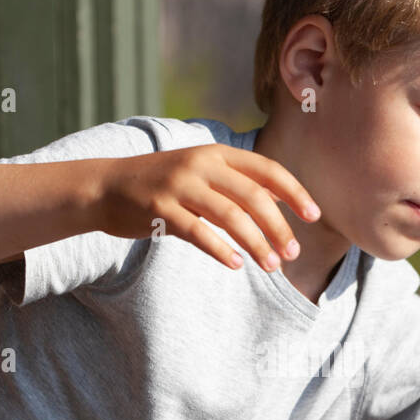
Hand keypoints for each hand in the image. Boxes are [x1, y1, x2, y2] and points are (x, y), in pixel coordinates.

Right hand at [93, 143, 319, 272]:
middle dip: (279, 228)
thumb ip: (238, 183)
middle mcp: (201, 164)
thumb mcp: (201, 173)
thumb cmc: (161, 185)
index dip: (294, 192)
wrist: (105, 187)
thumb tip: (283, 200)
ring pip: (231, 217)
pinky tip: (236, 265)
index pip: (267, 169)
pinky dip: (221, 250)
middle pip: (254, 197)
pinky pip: (199, 233)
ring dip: (257, 244)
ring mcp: (179, 186)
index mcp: (216, 153)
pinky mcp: (160, 209)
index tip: (314, 215)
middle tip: (293, 254)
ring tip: (271, 266)